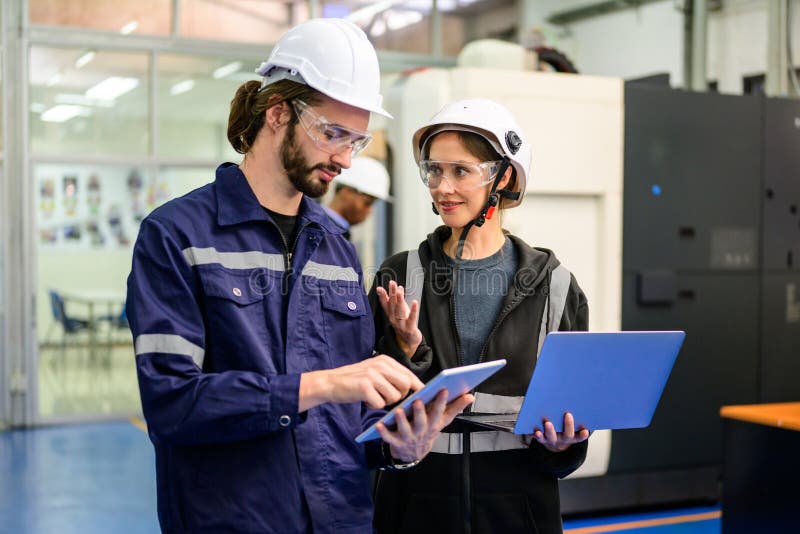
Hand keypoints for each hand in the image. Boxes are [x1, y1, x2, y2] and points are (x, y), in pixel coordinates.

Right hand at [299, 355, 424, 411]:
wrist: (330, 383)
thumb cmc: (355, 380)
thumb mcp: (375, 372)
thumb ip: (393, 377)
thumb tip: (416, 388)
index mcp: (385, 360)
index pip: (409, 374)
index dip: (418, 387)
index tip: (423, 396)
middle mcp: (381, 365)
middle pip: (406, 385)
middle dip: (400, 396)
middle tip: (386, 397)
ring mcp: (373, 375)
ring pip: (395, 396)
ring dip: (385, 402)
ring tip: (373, 397)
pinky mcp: (365, 386)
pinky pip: (380, 404)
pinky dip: (373, 406)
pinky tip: (365, 400)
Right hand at [375, 280, 422, 356]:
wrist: (408, 342)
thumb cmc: (404, 324)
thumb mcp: (400, 311)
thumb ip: (399, 299)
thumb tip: (399, 287)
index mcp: (391, 314)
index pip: (385, 304)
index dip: (382, 296)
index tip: (379, 288)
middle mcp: (394, 319)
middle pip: (392, 305)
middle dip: (392, 293)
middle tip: (392, 284)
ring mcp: (401, 324)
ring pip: (399, 311)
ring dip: (399, 300)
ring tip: (400, 292)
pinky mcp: (409, 328)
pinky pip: (411, 318)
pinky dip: (413, 310)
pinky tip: (414, 303)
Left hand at [376, 389, 473, 462]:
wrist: (414, 453)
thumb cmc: (429, 430)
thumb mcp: (443, 421)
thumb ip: (456, 408)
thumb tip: (470, 396)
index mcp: (433, 425)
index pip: (439, 413)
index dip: (442, 402)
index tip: (443, 389)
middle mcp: (421, 432)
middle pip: (422, 422)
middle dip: (420, 412)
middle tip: (418, 401)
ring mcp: (408, 438)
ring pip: (405, 430)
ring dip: (402, 421)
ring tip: (398, 410)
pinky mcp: (396, 443)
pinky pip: (389, 438)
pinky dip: (383, 432)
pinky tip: (378, 425)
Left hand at [531, 412, 589, 452]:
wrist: (554, 442)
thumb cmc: (564, 428)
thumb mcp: (571, 424)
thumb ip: (575, 417)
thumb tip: (578, 398)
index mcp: (573, 436)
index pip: (580, 436)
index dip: (583, 435)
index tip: (585, 430)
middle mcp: (564, 439)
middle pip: (567, 435)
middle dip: (568, 425)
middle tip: (568, 414)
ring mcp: (552, 439)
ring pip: (551, 436)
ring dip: (550, 430)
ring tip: (548, 423)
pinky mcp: (542, 439)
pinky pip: (539, 437)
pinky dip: (537, 434)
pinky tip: (535, 429)